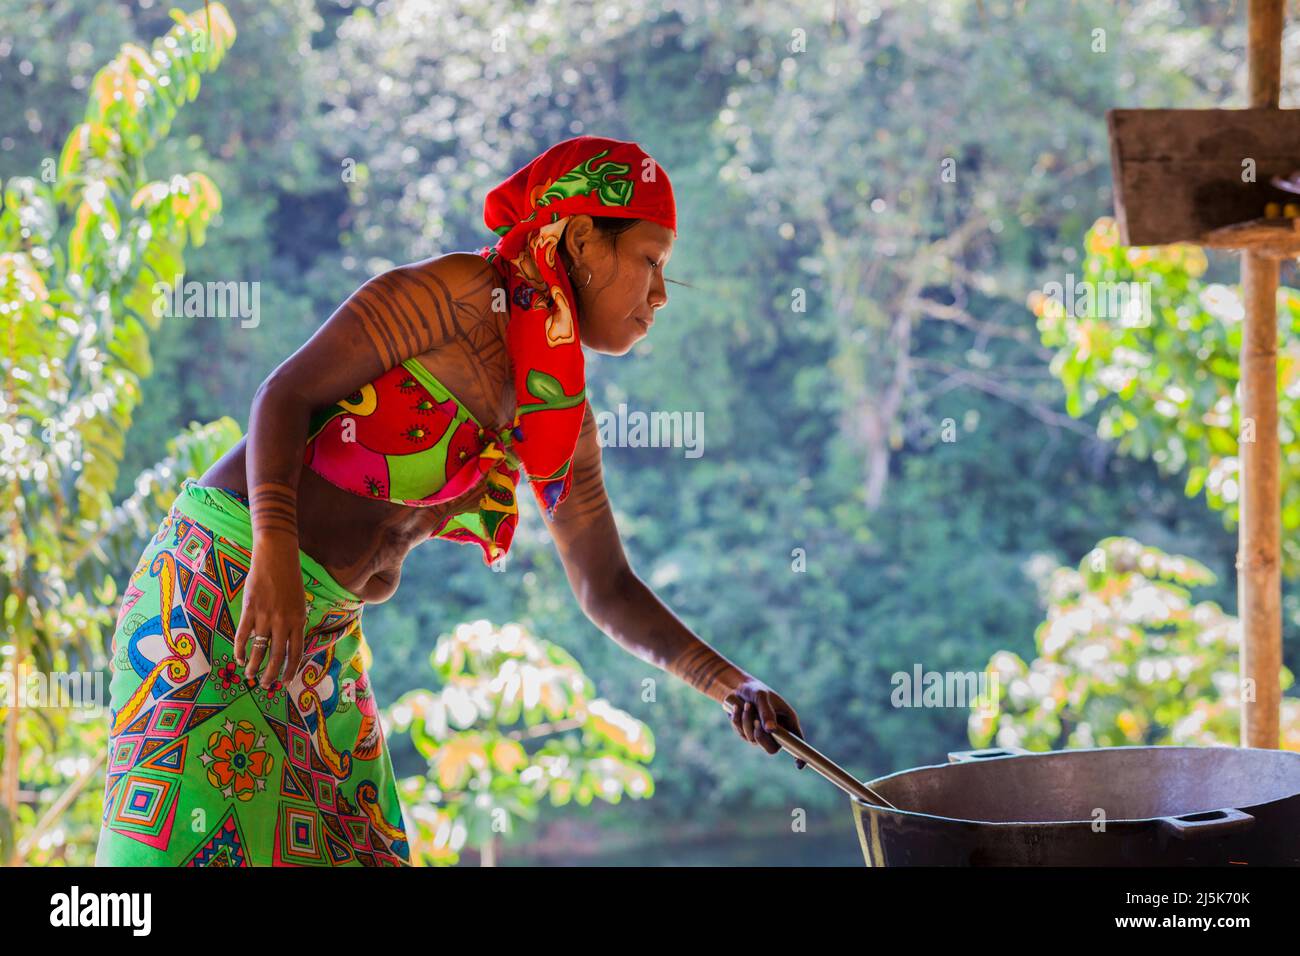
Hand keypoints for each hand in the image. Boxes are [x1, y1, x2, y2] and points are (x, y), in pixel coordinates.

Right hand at [233, 538, 306, 690]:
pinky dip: (239, 649)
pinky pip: (242, 635)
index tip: (286, 682)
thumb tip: (286, 643)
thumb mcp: (299, 603)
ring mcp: (266, 616)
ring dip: (253, 665)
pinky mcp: (249, 610)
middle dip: (271, 674)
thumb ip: (294, 623)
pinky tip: (238, 658)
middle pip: (277, 655)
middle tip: (265, 685)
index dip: (291, 669)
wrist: (276, 558)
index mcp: (299, 620)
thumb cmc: (289, 580)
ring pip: (259, 649)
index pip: (296, 652)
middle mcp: (284, 621)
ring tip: (249, 675)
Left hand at [723, 678, 807, 769]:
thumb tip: (770, 729)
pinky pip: (742, 733)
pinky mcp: (747, 733)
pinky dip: (738, 720)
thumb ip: (766, 712)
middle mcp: (776, 731)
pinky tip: (738, 708)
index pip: (797, 742)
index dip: (800, 754)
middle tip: (756, 722)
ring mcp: (761, 734)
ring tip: (746, 705)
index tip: (799, 765)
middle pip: (773, 749)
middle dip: (762, 737)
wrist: (737, 688)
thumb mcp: (762, 697)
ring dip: (747, 721)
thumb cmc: (755, 690)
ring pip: (754, 739)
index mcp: (787, 721)